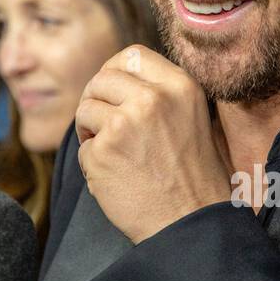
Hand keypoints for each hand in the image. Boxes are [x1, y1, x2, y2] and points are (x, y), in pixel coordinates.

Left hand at [75, 44, 232, 243]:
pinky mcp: (102, 152)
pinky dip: (93, 164)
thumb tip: (122, 77)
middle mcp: (153, 98)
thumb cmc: (195, 179)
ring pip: (85, 110)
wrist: (191, 225)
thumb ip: (163, 94)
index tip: (113, 92)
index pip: (132, 55)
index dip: (116, 72)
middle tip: (105, 127)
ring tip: (114, 155)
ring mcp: (124, 123)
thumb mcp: (194, 119)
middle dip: (97, 101)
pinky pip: (84, 147)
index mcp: (180, 86)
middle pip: (101, 79)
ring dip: (91, 131)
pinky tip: (117, 179)